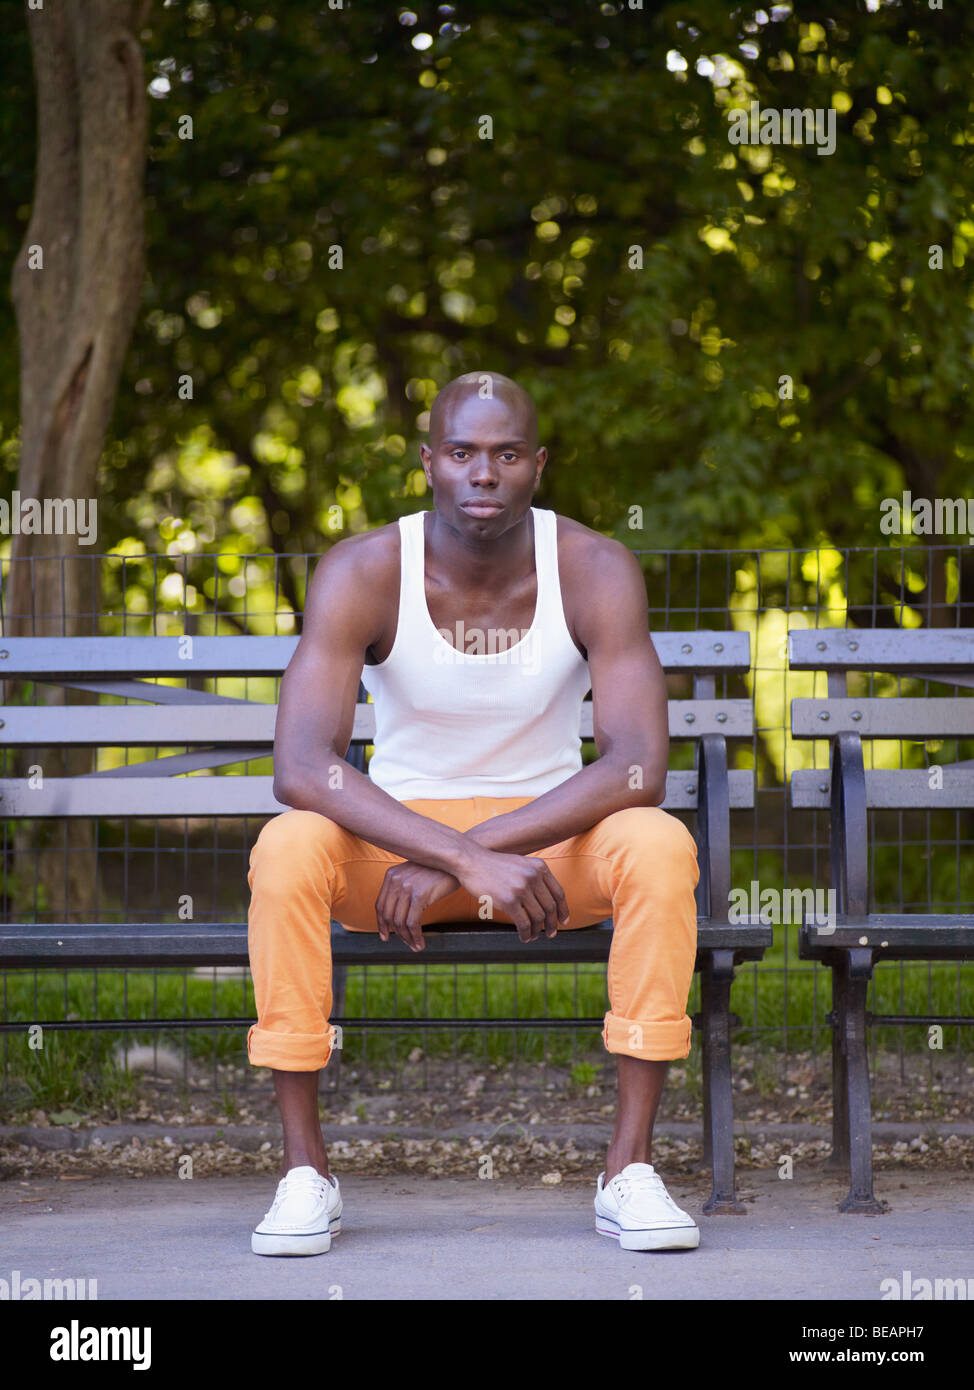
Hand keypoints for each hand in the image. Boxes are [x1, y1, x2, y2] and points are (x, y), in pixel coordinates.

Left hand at [374, 862, 459, 951]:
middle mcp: (396, 879)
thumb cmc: (439, 872)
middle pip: (389, 915)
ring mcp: (407, 886)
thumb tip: (396, 916)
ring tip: (415, 946)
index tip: (385, 936)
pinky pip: (412, 922)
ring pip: (400, 922)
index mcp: (392, 875)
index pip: (381, 904)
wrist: (458, 863)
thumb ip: (403, 889)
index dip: (381, 924)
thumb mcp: (415, 875)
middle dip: (396, 933)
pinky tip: (420, 943)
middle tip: (406, 943)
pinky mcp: (420, 894)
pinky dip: (415, 936)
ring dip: (407, 938)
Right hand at [454, 845, 569, 942]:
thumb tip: (548, 900)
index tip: (564, 921)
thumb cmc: (493, 865)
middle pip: (550, 907)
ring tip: (533, 936)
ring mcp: (521, 888)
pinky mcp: (508, 900)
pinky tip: (524, 937)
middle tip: (551, 933)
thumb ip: (535, 877)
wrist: (470, 861)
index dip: (563, 910)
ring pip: (538, 917)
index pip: (558, 893)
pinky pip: (523, 923)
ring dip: (537, 931)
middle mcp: (533, 876)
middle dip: (552, 923)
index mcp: (539, 867)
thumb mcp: (520, 864)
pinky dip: (526, 933)